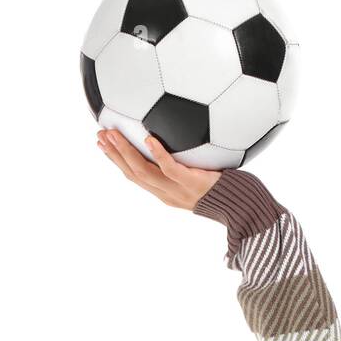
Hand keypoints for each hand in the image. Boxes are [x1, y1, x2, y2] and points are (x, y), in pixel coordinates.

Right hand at [95, 127, 220, 209]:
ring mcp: (178, 189)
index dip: (116, 161)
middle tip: (100, 135)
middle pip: (133, 173)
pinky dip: (157, 153)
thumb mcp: (195, 180)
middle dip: (114, 154)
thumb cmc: (220, 190)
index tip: (102, 145)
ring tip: (114, 134)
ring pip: (145, 171)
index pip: (133, 177)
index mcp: (163, 193)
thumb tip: (172, 143)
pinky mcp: (191, 183)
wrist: (240, 206)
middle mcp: (167, 193)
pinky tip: (149, 138)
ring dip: (126, 152)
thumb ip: (181, 167)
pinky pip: (170, 168)